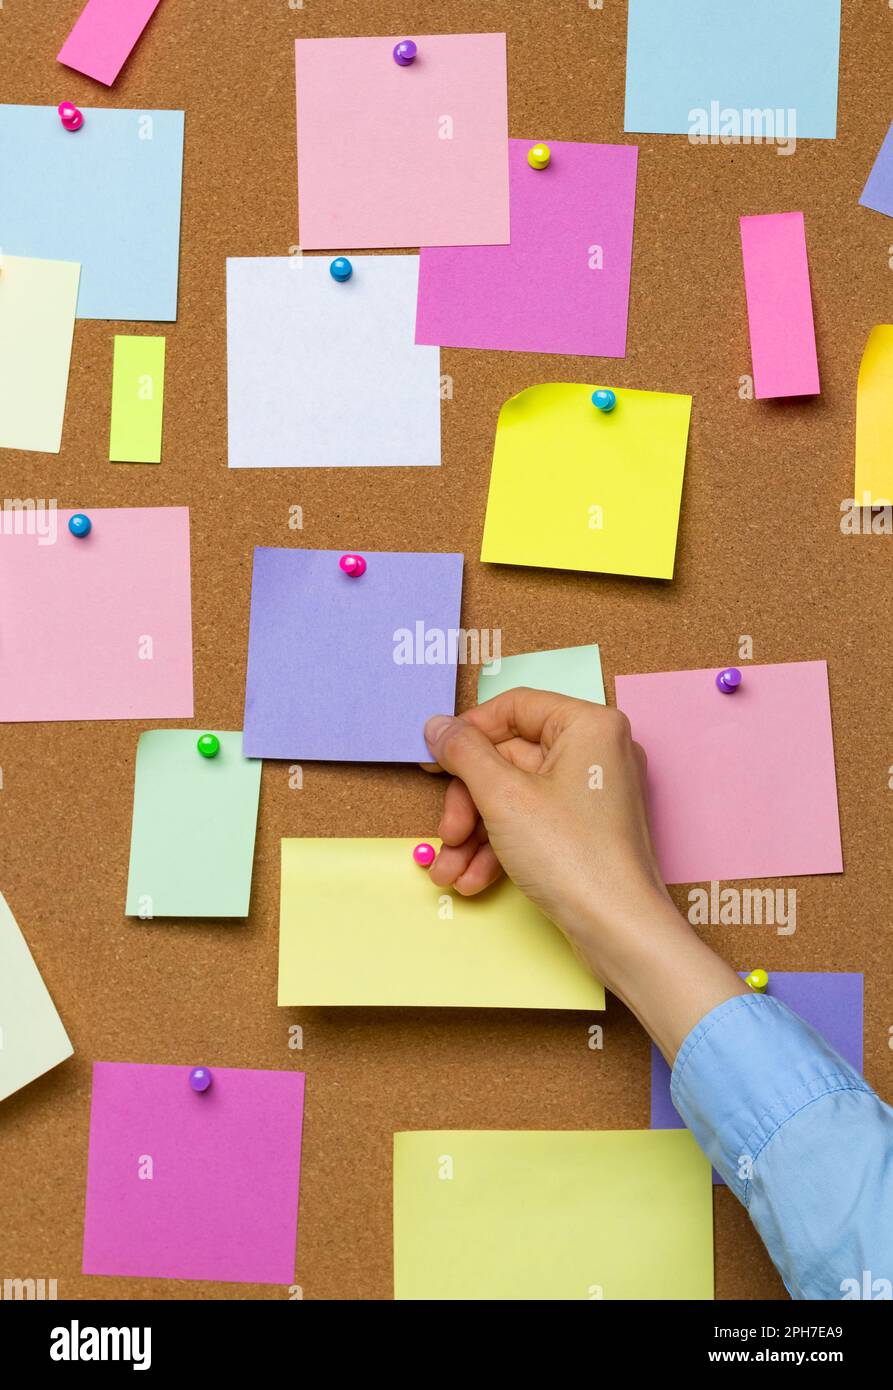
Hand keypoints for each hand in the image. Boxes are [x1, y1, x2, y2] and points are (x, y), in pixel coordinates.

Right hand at [423, 688, 746, 1059]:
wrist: (619, 931)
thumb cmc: (572, 855)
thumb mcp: (502, 796)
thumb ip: (464, 753)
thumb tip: (437, 725)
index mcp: (588, 725)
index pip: (513, 708)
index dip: (467, 734)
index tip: (433, 761)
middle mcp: (596, 752)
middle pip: (508, 759)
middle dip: (467, 804)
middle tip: (447, 835)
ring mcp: (593, 793)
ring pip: (514, 797)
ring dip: (476, 834)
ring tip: (449, 872)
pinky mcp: (587, 830)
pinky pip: (532, 823)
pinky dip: (500, 848)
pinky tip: (473, 880)